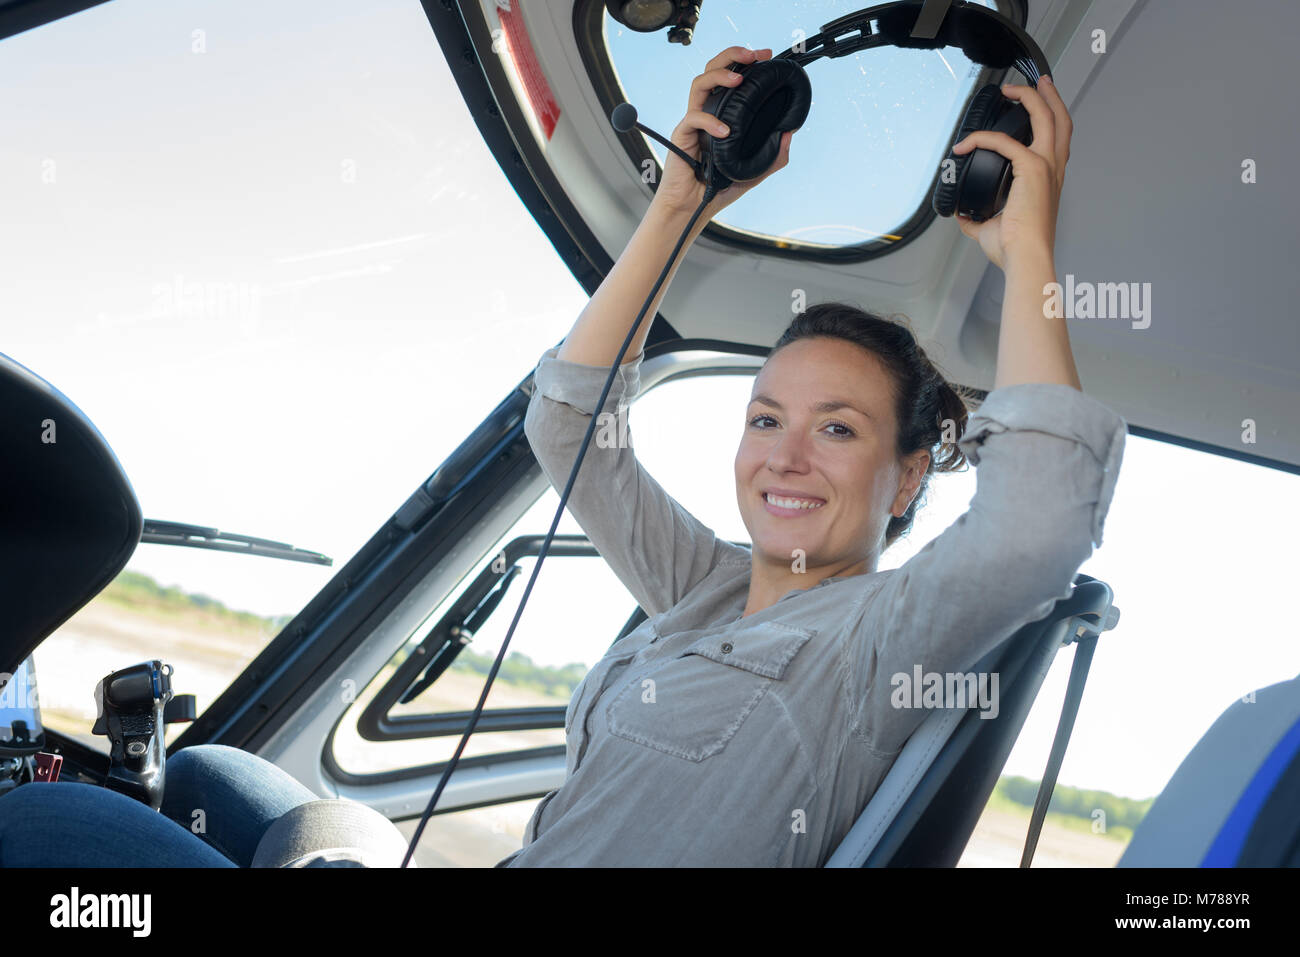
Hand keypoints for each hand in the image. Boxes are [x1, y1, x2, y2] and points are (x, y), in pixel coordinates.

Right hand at [648, 45, 794, 221]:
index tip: (766, 56)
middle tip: (753, 55)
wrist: (694, 207)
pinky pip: (693, 118)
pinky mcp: (682, 135)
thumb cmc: (719, 188)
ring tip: (739, 78)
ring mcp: (693, 122)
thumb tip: (789, 133)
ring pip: (699, 83)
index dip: (746, 62)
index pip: (731, 77)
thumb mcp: (756, 171)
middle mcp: (707, 112)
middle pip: (712, 69)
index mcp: (722, 114)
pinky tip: (725, 131)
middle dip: (732, 55)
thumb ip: (774, 154)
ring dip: (719, 75)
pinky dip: (710, 122)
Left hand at [952, 76, 1072, 271]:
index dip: (1050, 120)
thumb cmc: (1017, 249)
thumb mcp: (991, 230)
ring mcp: (1046, 167)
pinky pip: (1004, 142)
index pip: (1056, 142)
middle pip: (1061, 120)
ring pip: (1045, 118)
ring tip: (1011, 89)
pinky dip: (982, 139)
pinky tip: (965, 144)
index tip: (1037, 108)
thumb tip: (962, 216)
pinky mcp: (1032, 168)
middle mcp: (1053, 170)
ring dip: (1029, 98)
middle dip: (1048, 96)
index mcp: (1049, 182)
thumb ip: (977, 219)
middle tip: (1037, 82)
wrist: (1026, 258)